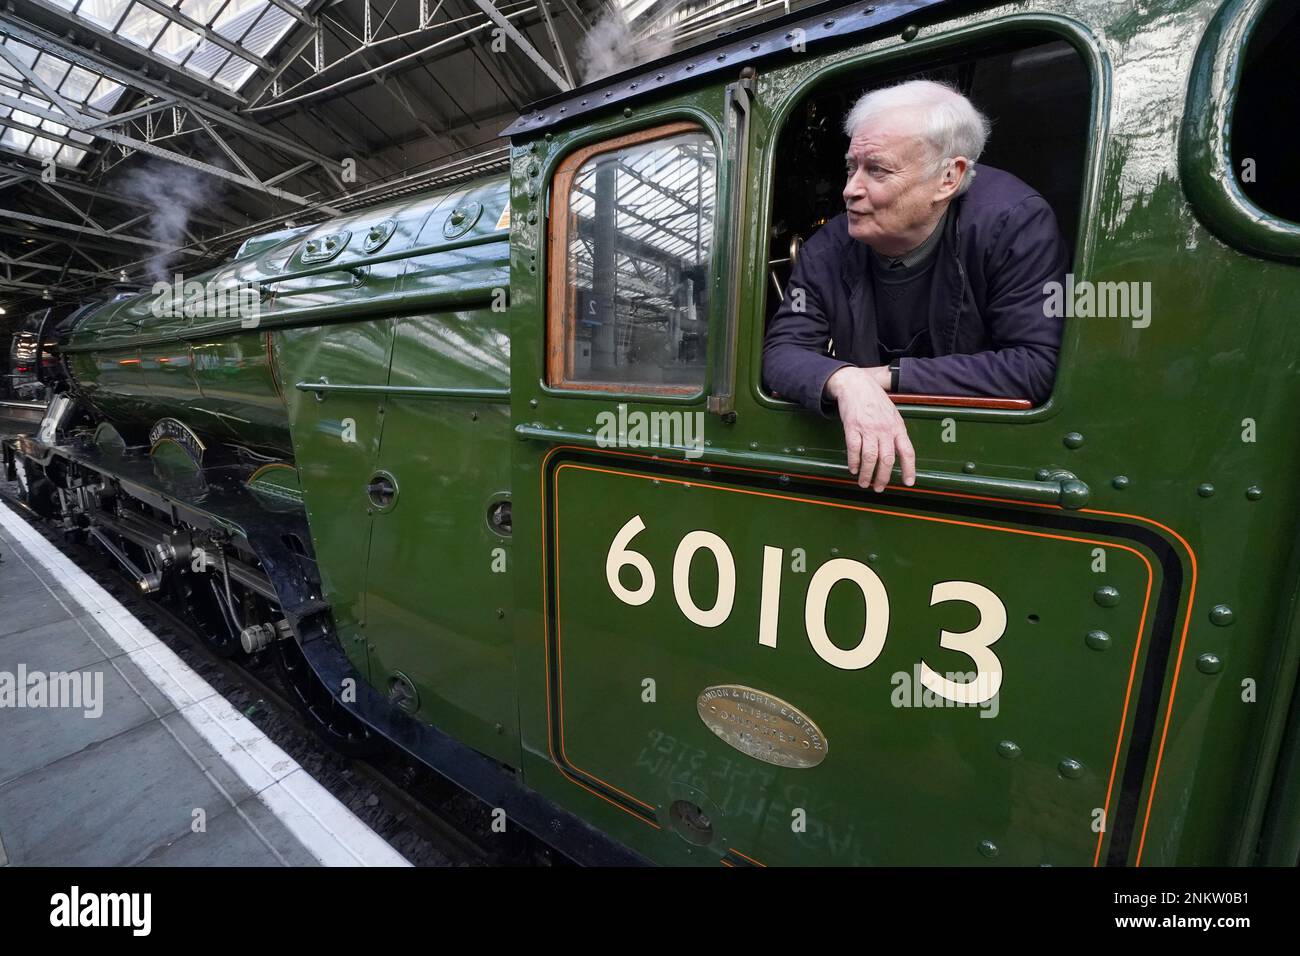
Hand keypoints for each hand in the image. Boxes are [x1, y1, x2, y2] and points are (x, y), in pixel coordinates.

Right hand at [825, 366, 916, 491]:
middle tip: (879, 488)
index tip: (908, 483)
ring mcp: (868, 428)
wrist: (856, 384)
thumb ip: (895, 432)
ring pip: (870, 458)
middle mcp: (884, 429)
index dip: (909, 469)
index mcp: (897, 427)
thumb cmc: (874, 400)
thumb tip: (898, 453)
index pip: (907, 451)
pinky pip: (854, 450)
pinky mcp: (852, 427)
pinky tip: (853, 469)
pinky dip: (854, 462)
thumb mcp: (892, 414)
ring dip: (867, 474)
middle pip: (887, 460)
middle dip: (883, 477)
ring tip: (864, 483)